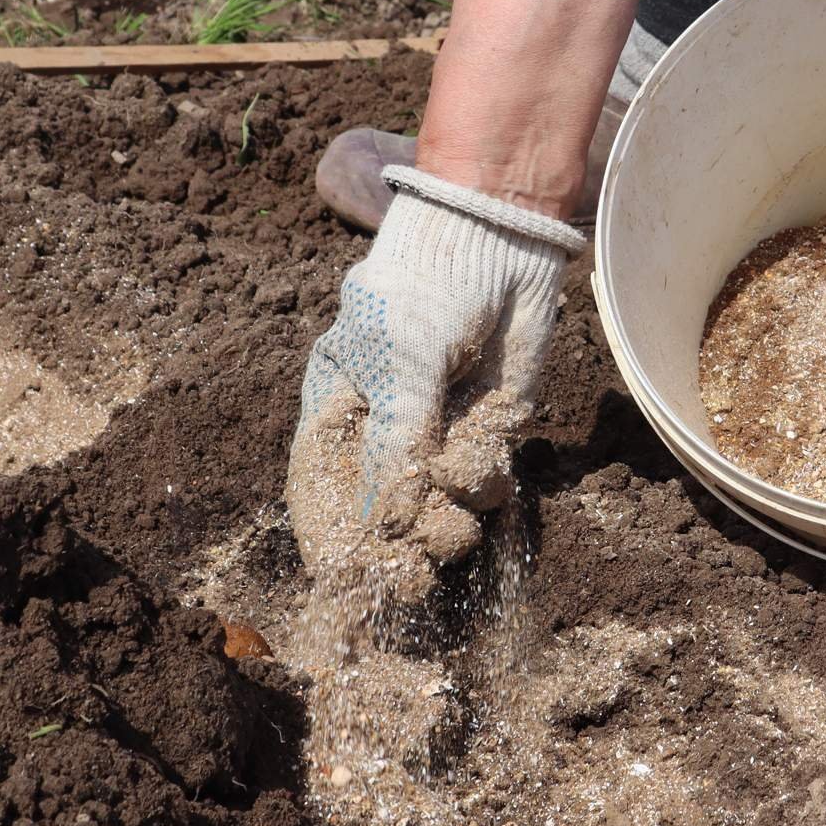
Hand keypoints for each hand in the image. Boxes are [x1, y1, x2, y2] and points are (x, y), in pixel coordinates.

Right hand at [285, 168, 586, 590]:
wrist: (501, 240)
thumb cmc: (426, 286)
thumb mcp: (401, 362)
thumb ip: (397, 440)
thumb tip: (387, 522)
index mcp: (339, 407)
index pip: (323, 487)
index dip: (331, 539)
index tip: (343, 584)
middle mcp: (387, 429)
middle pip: (383, 512)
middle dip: (399, 549)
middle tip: (413, 578)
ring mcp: (439, 431)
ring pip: (438, 506)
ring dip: (447, 523)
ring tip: (454, 519)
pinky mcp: (489, 429)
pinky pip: (485, 481)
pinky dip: (486, 484)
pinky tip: (484, 461)